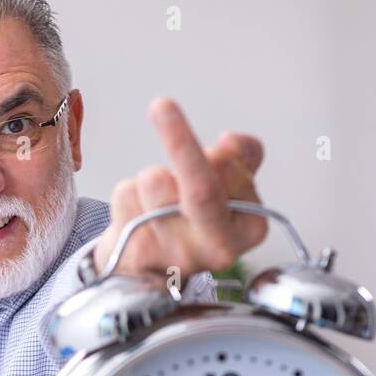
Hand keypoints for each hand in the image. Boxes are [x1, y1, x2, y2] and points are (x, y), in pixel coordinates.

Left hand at [93, 99, 266, 282]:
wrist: (151, 271)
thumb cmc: (193, 221)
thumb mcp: (230, 188)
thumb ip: (242, 158)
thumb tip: (232, 142)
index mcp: (249, 227)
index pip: (235, 174)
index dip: (220, 153)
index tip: (220, 144)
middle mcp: (216, 248)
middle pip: (201, 188)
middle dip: (180, 142)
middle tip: (162, 105)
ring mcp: (175, 255)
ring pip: (155, 181)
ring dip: (151, 176)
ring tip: (157, 199)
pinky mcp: (137, 256)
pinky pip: (126, 195)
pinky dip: (128, 195)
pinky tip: (137, 217)